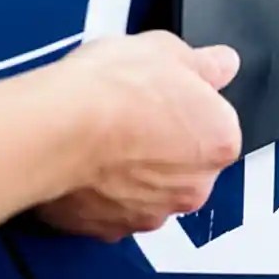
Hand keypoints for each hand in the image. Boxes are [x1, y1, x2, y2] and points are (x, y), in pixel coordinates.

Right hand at [29, 32, 241, 241]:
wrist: (57, 127)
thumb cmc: (111, 92)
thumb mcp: (167, 50)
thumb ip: (205, 64)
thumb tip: (221, 64)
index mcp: (219, 141)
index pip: (215, 123)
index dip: (186, 104)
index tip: (165, 94)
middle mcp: (194, 186)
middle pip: (185, 162)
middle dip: (163, 143)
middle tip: (131, 113)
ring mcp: (152, 212)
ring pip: (149, 189)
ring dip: (132, 170)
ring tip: (103, 135)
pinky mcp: (109, 228)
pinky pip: (111, 208)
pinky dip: (100, 191)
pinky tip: (85, 160)